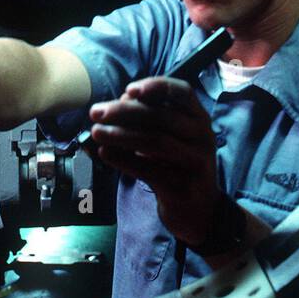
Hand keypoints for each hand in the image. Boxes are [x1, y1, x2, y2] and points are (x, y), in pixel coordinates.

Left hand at [88, 76, 222, 246]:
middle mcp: (202, 137)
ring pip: (155, 142)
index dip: (156, 86)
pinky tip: (105, 153)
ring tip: (96, 132)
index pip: (183, 92)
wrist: (198, 211)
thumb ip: (148, 120)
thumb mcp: (170, 138)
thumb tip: (117, 102)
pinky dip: (124, 160)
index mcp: (199, 119)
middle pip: (162, 117)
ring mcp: (195, 162)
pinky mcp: (182, 187)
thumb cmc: (177, 165)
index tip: (128, 90)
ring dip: (121, 134)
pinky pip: (149, 170)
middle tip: (96, 112)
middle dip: (125, 112)